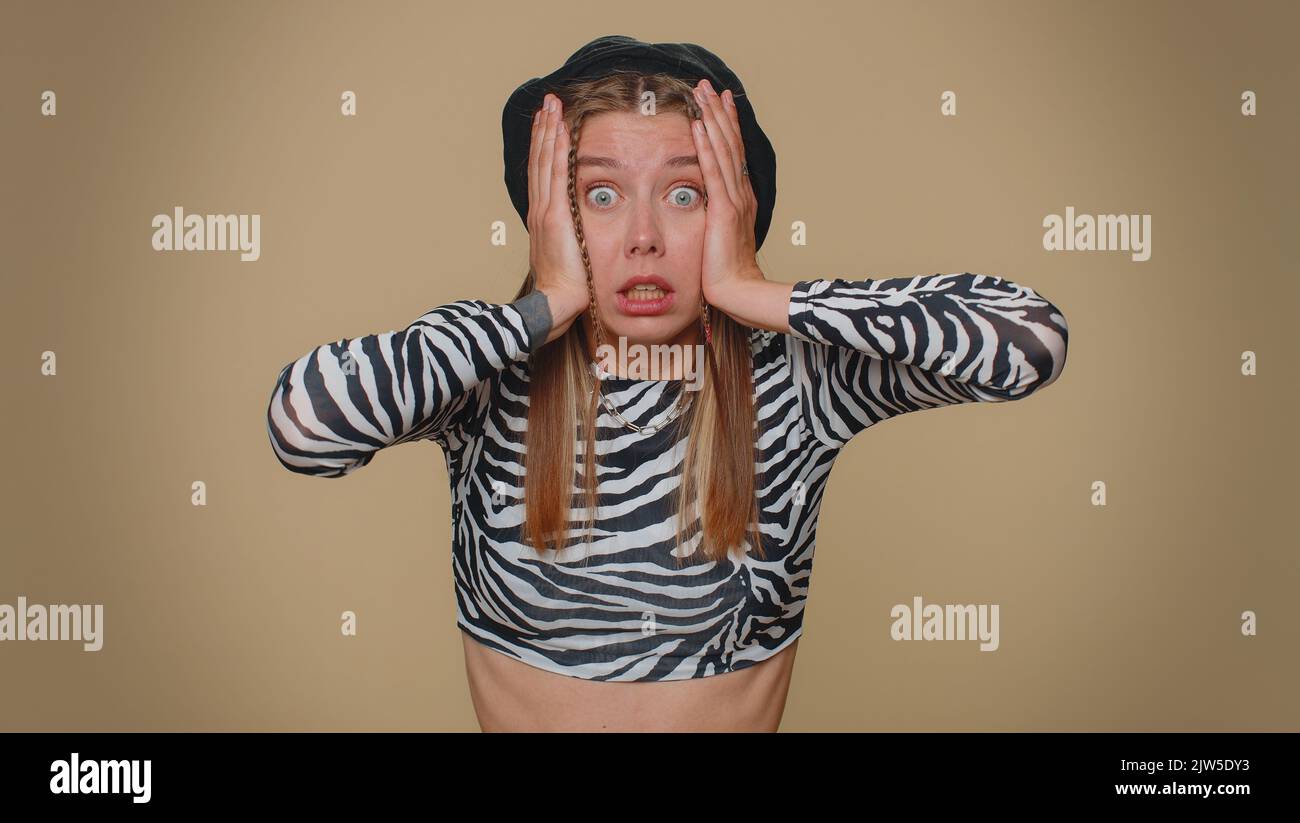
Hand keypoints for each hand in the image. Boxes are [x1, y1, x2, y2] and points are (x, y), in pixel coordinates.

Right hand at [527, 93, 589, 338]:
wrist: (557, 302)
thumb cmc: (567, 288)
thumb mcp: (569, 257)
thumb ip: (573, 239)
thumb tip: (580, 233)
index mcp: (544, 219)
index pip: (543, 174)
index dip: (545, 148)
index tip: (548, 125)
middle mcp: (540, 210)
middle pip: (540, 161)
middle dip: (544, 130)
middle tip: (547, 103)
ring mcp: (545, 211)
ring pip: (545, 161)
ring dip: (548, 131)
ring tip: (551, 106)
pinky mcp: (554, 215)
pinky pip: (556, 174)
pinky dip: (556, 149)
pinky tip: (560, 129)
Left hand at [691, 79, 764, 307]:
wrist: (738, 292)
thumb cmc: (725, 272)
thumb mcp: (719, 238)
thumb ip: (714, 219)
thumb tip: (704, 209)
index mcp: (740, 199)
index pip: (733, 154)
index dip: (727, 126)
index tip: (719, 102)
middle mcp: (741, 193)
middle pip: (730, 144)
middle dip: (719, 113)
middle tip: (709, 86)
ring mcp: (735, 200)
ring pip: (724, 150)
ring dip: (712, 119)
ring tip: (703, 93)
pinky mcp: (724, 211)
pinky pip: (714, 171)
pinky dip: (707, 146)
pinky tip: (699, 126)